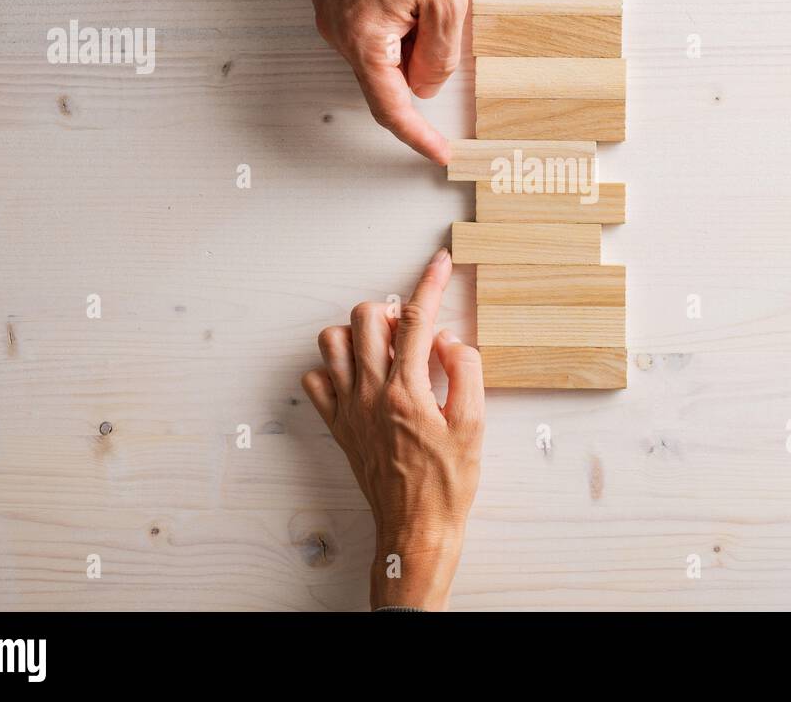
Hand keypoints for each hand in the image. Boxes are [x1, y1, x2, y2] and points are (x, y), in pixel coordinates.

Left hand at [301, 246, 484, 610]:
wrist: (416, 528)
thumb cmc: (448, 484)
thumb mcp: (474, 425)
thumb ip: (464, 372)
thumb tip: (447, 339)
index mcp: (407, 390)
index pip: (416, 319)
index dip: (430, 283)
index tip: (439, 262)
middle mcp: (370, 394)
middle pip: (365, 317)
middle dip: (392, 308)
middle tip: (414, 327)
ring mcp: (348, 409)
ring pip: (332, 342)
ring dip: (358, 333)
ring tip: (384, 347)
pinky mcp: (338, 426)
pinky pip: (316, 381)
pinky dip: (333, 368)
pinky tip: (360, 376)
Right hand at [311, 0, 471, 164]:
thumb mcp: (449, 5)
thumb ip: (439, 58)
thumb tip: (425, 87)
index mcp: (362, 39)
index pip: (390, 107)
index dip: (417, 135)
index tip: (438, 153)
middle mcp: (336, 28)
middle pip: (386, 74)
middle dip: (420, 60)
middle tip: (445, 17)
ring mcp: (331, 7)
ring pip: (379, 48)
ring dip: (409, 35)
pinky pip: (369, 24)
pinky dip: (396, 18)